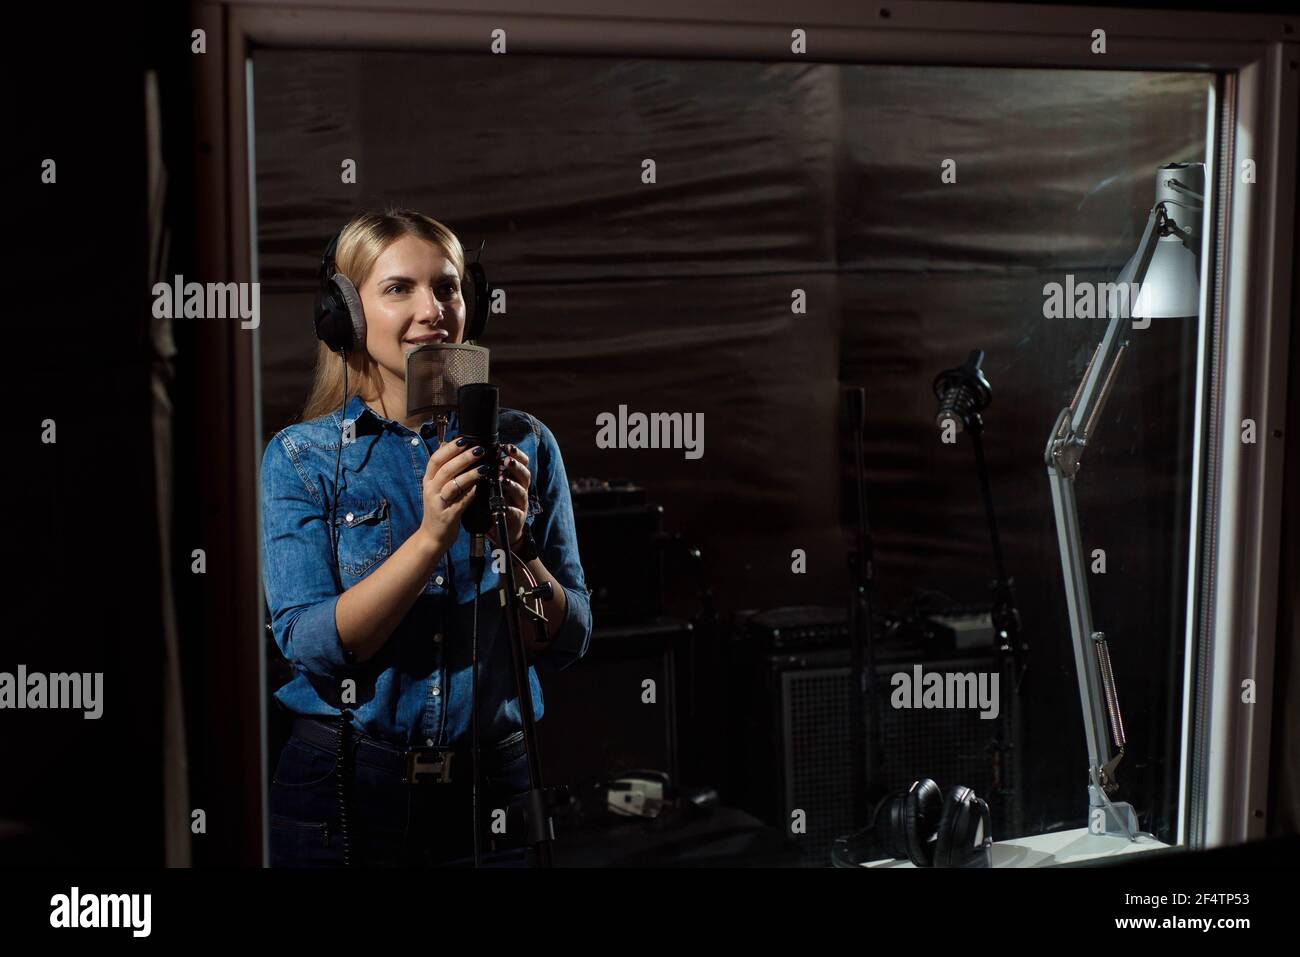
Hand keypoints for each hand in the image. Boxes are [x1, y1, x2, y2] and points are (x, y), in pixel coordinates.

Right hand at [418, 437, 489, 555]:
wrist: (432, 536)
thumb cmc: (439, 508)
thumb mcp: (436, 487)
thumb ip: (443, 468)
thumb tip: (448, 444)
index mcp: (428, 480)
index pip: (436, 459)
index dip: (449, 449)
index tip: (464, 440)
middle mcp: (431, 490)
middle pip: (445, 469)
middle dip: (463, 458)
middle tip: (479, 449)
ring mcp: (438, 503)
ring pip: (452, 485)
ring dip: (469, 474)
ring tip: (484, 467)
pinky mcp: (447, 516)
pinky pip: (460, 502)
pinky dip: (470, 494)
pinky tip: (480, 487)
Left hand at [486, 443, 530, 551]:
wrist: (503, 530)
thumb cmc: (496, 503)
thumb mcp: (494, 485)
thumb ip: (491, 471)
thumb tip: (477, 452)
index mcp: (515, 479)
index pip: (522, 462)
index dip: (517, 454)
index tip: (507, 446)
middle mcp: (521, 489)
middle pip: (525, 475)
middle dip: (516, 466)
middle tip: (507, 460)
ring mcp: (520, 504)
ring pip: (522, 492)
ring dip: (513, 485)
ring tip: (503, 480)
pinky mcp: (517, 519)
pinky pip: (516, 513)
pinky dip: (510, 509)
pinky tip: (504, 506)